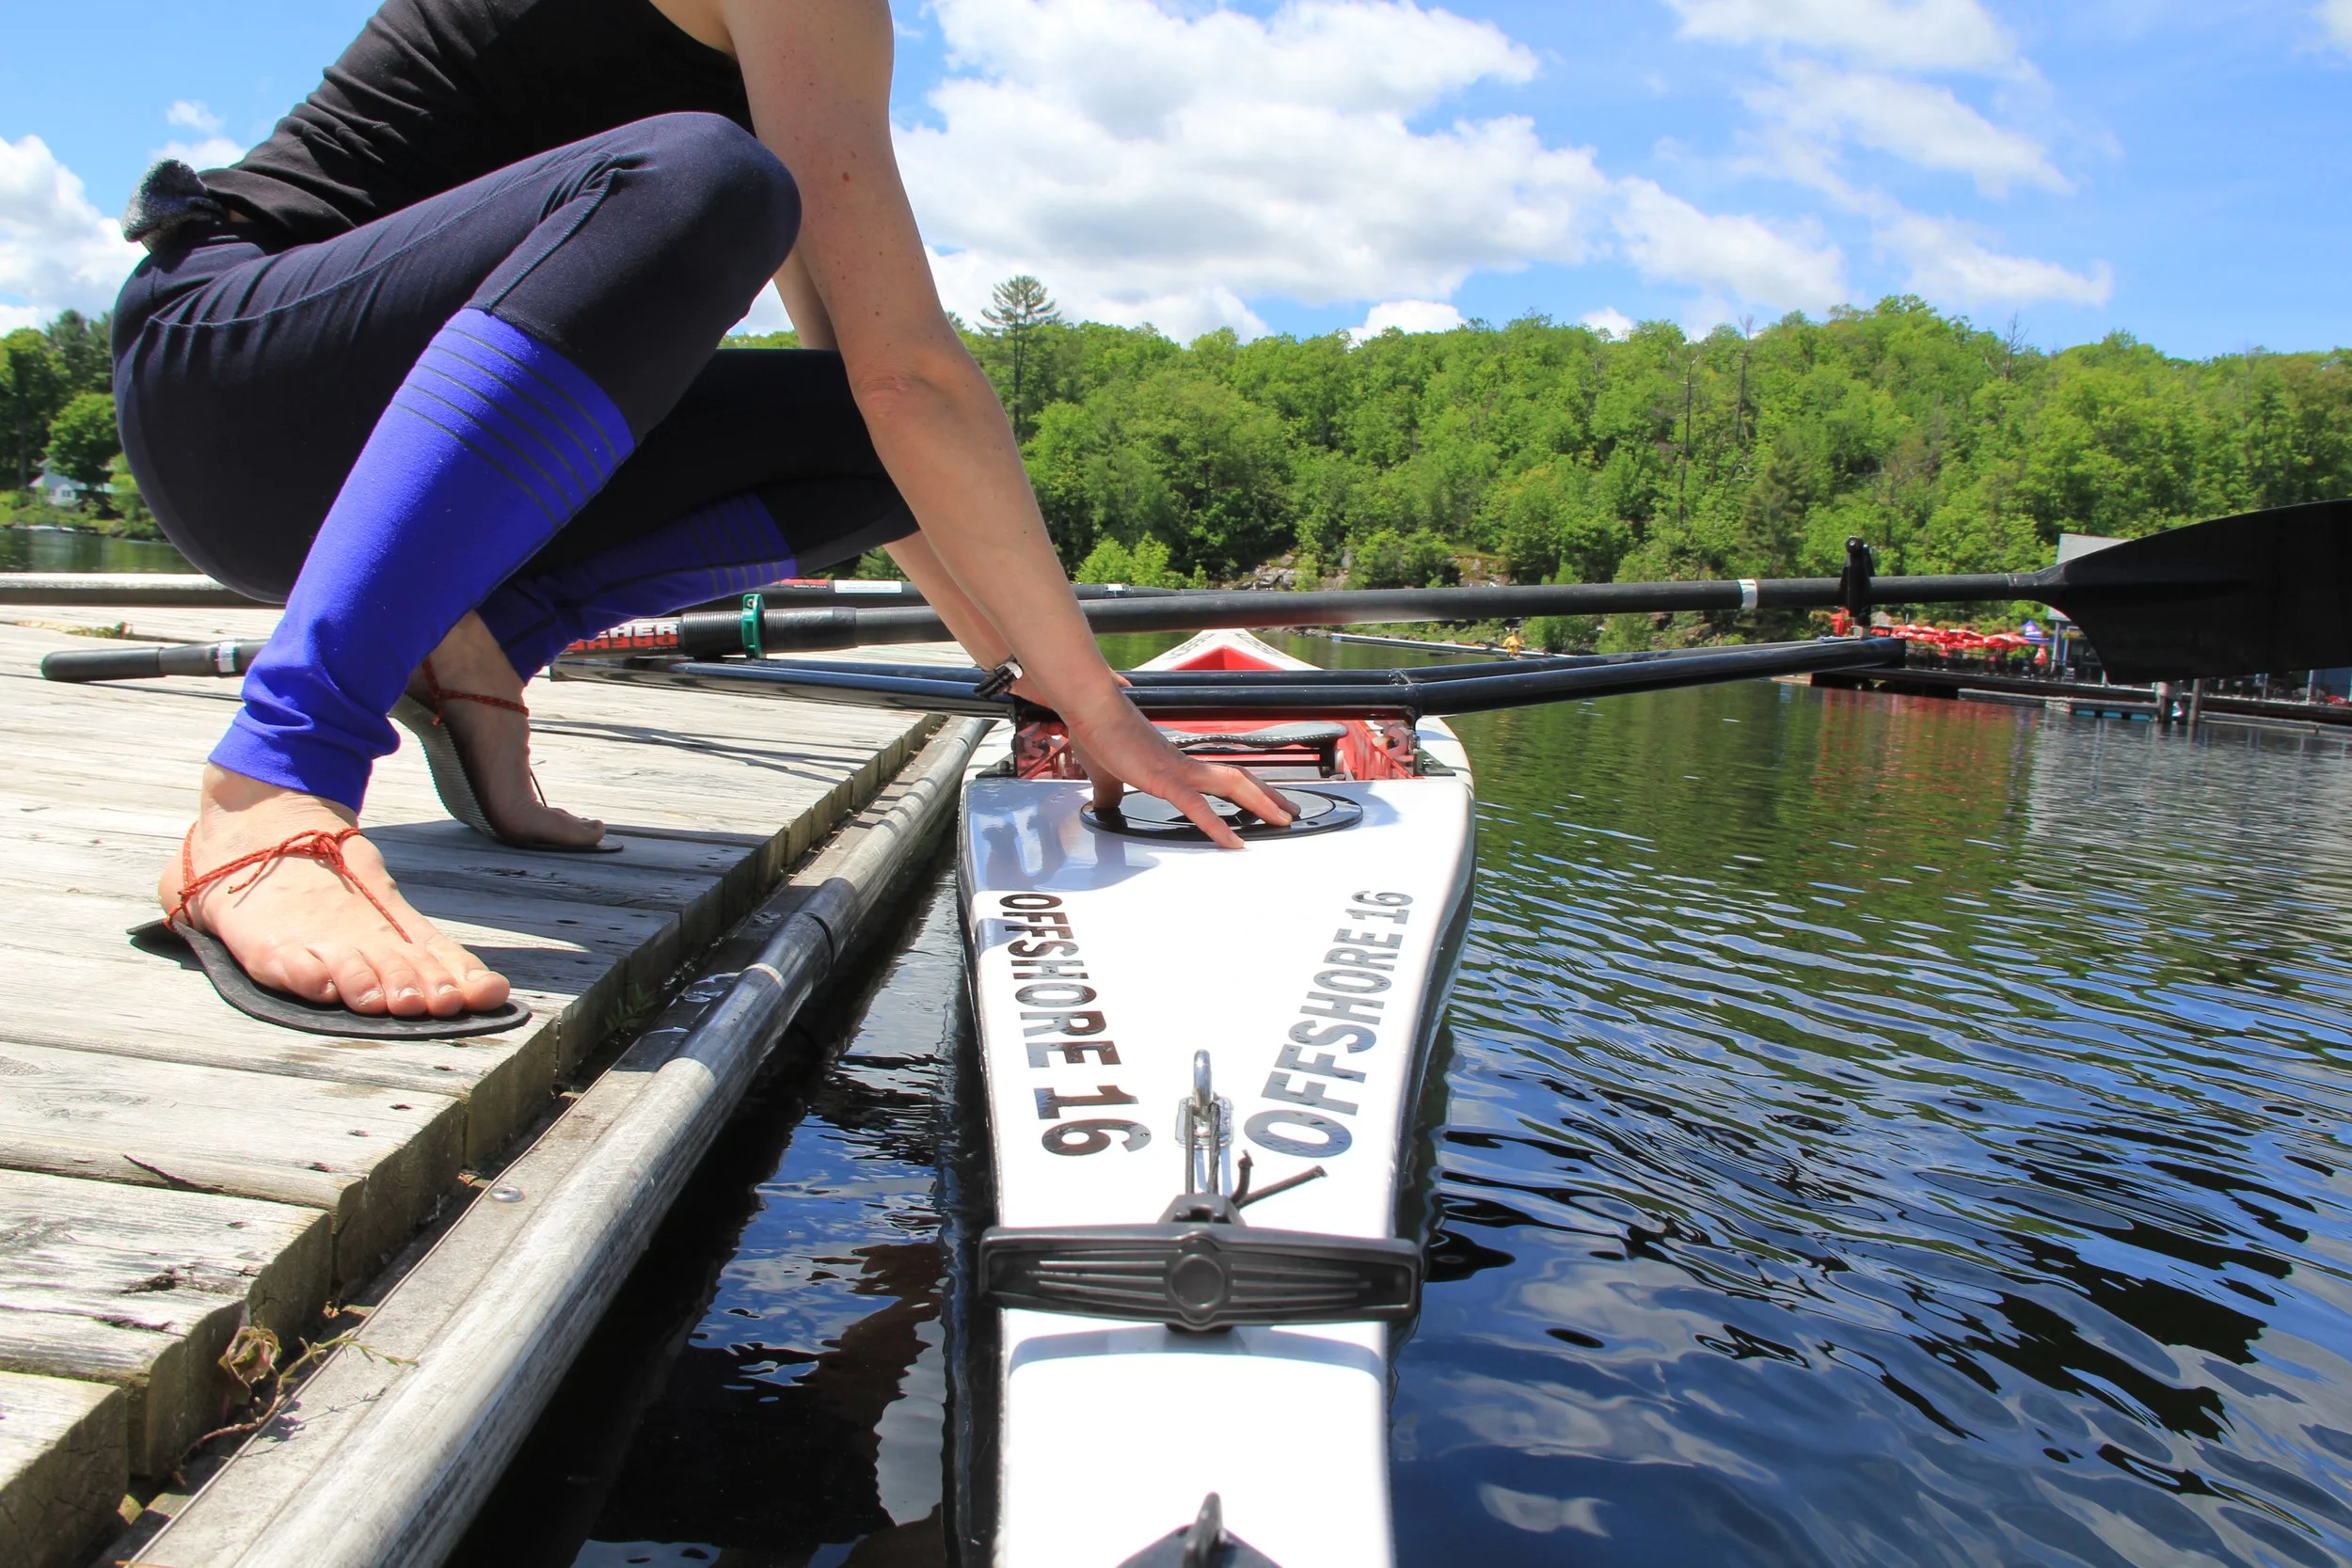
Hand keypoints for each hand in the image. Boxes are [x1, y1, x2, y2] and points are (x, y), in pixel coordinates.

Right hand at [1060, 689, 1293, 849]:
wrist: (1092, 708)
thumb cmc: (1099, 733)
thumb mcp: (1106, 773)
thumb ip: (1110, 792)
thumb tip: (1105, 804)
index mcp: (1175, 763)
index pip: (1220, 775)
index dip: (1246, 788)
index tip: (1263, 801)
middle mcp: (1185, 764)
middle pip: (1239, 778)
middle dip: (1268, 795)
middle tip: (1288, 812)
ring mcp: (1178, 770)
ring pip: (1233, 784)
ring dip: (1261, 803)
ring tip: (1281, 821)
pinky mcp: (1164, 779)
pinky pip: (1198, 807)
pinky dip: (1218, 826)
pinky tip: (1233, 843)